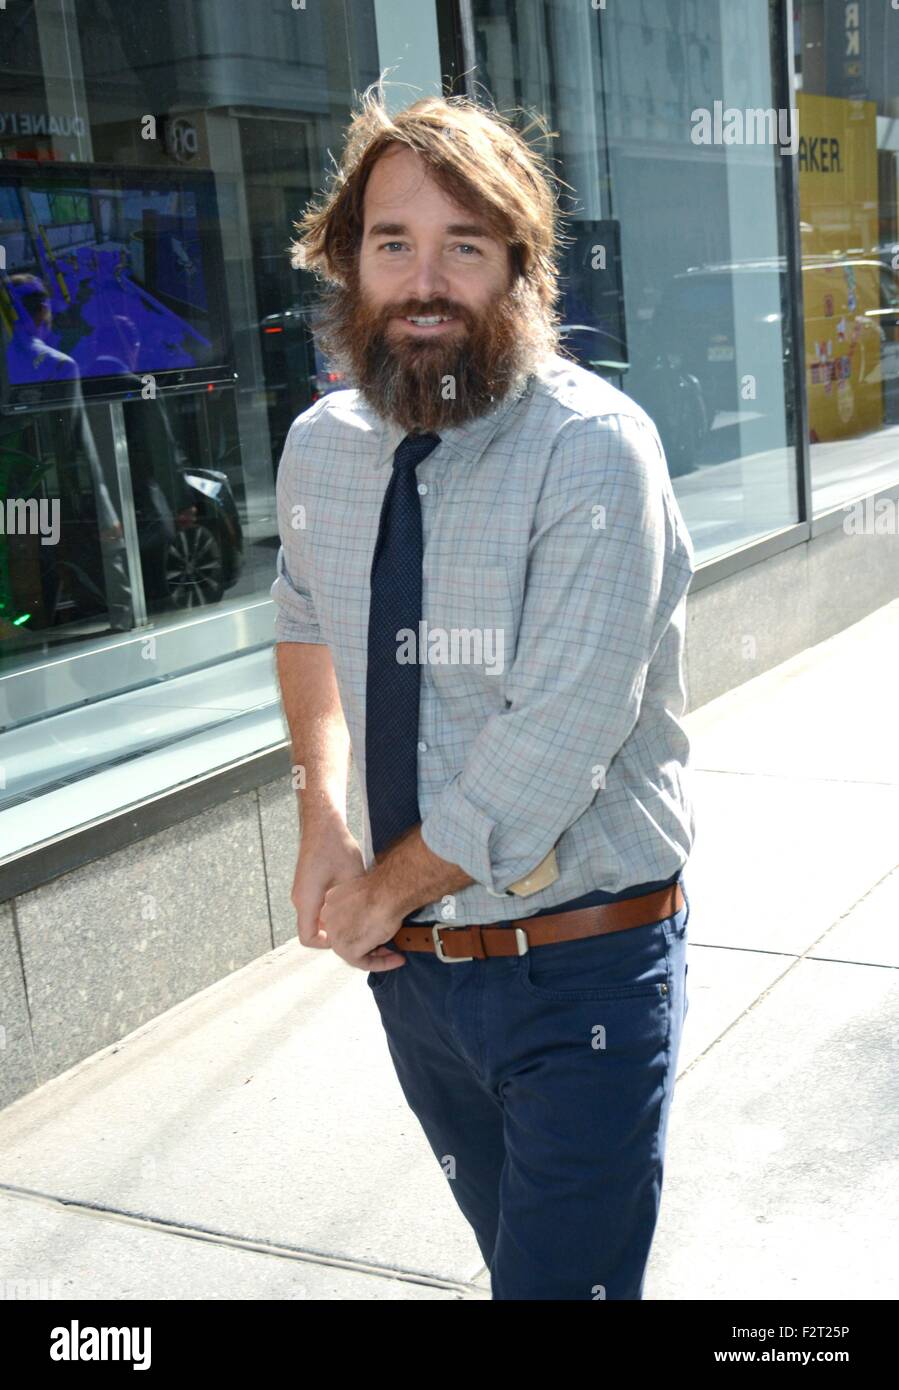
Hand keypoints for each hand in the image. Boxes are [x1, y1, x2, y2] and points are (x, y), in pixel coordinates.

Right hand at [291, 816, 364, 948]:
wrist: (323, 823)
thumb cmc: (335, 846)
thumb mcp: (352, 877)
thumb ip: (355, 901)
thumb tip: (370, 918)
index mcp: (307, 900)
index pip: (308, 938)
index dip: (327, 945)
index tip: (347, 940)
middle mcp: (300, 898)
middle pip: (313, 929)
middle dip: (335, 933)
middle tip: (357, 930)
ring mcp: (302, 891)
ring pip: (316, 917)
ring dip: (334, 920)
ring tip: (356, 915)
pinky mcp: (307, 883)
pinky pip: (317, 905)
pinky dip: (332, 908)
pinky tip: (350, 899)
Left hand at [318, 874, 406, 973]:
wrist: (389, 892)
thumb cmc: (383, 889)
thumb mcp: (366, 896)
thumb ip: (361, 907)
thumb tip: (370, 920)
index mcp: (331, 901)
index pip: (344, 922)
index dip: (363, 929)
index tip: (378, 930)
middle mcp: (329, 919)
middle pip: (349, 938)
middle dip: (369, 944)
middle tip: (389, 946)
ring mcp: (336, 935)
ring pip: (356, 952)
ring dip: (378, 956)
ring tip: (396, 955)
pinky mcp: (348, 950)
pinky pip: (365, 962)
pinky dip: (383, 963)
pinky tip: (397, 959)